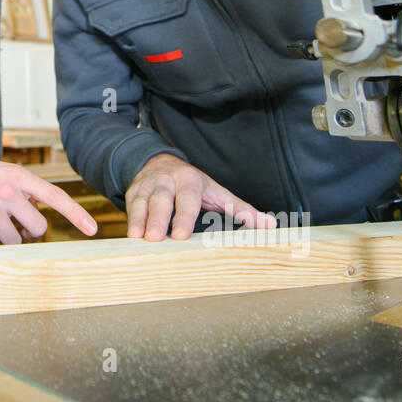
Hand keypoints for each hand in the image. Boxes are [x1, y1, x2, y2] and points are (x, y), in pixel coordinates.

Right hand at [0, 153, 97, 245]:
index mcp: (18, 176)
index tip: (93, 230)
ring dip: (4, 237)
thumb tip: (37, 222)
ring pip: (15, 241)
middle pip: (37, 227)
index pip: (54, 196)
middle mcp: (7, 191)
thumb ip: (23, 192)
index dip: (76, 214)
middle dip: (29, 232)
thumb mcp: (2, 174)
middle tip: (14, 224)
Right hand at [126, 153, 276, 241]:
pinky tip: (131, 236)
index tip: (181, 235)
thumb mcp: (218, 194)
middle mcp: (167, 180)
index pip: (187, 199)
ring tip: (138, 239)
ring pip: (142, 202)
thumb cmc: (195, 185)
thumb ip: (242, 210)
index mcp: (190, 180)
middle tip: (155, 239)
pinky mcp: (133, 192)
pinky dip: (130, 219)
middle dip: (157, 219)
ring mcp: (147, 185)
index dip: (183, 216)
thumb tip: (270, 226)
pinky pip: (130, 206)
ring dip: (139, 220)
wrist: (160, 163)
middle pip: (161, 200)